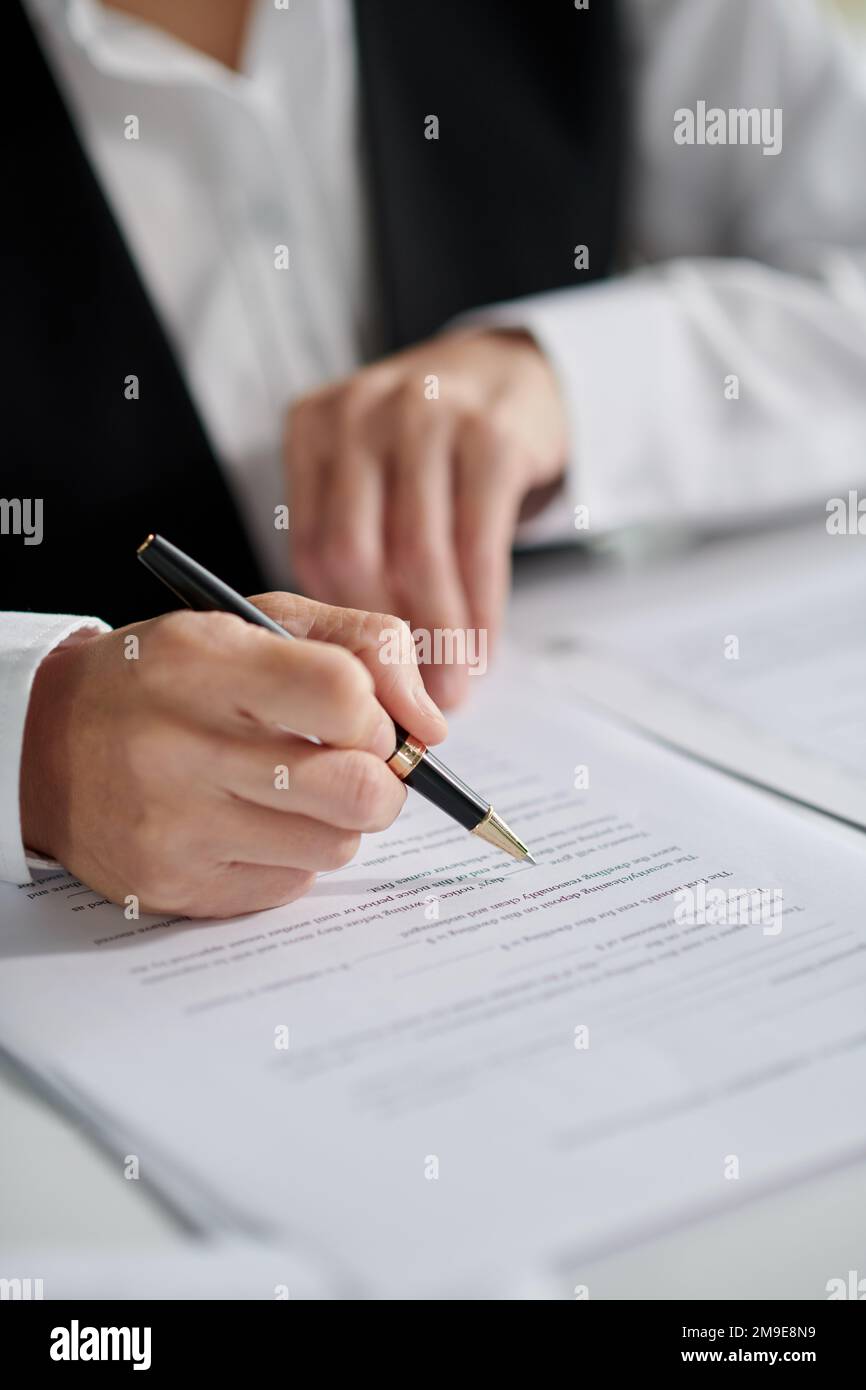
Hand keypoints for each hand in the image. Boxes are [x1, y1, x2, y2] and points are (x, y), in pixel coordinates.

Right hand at [20, 596, 445, 917]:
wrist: (54, 744)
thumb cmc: (175, 675)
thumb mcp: (260, 622)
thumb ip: (365, 646)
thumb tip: (431, 729)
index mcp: (202, 662)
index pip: (344, 694)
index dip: (377, 712)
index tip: (362, 716)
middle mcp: (179, 748)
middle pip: (358, 790)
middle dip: (380, 778)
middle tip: (352, 761)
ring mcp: (175, 828)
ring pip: (336, 845)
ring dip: (337, 819)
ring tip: (292, 787)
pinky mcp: (177, 887)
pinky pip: (293, 886)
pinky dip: (294, 855)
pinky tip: (251, 821)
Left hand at [286, 329, 566, 708]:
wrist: (509, 372)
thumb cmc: (429, 443)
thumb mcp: (369, 470)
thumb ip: (350, 542)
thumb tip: (353, 665)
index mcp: (314, 427)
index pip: (310, 547)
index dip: (338, 626)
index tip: (362, 680)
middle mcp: (362, 413)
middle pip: (355, 552)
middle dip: (383, 640)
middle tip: (409, 697)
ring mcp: (427, 417)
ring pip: (418, 554)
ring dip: (439, 635)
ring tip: (453, 686)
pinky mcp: (491, 436)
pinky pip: (479, 545)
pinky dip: (481, 608)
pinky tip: (483, 646)